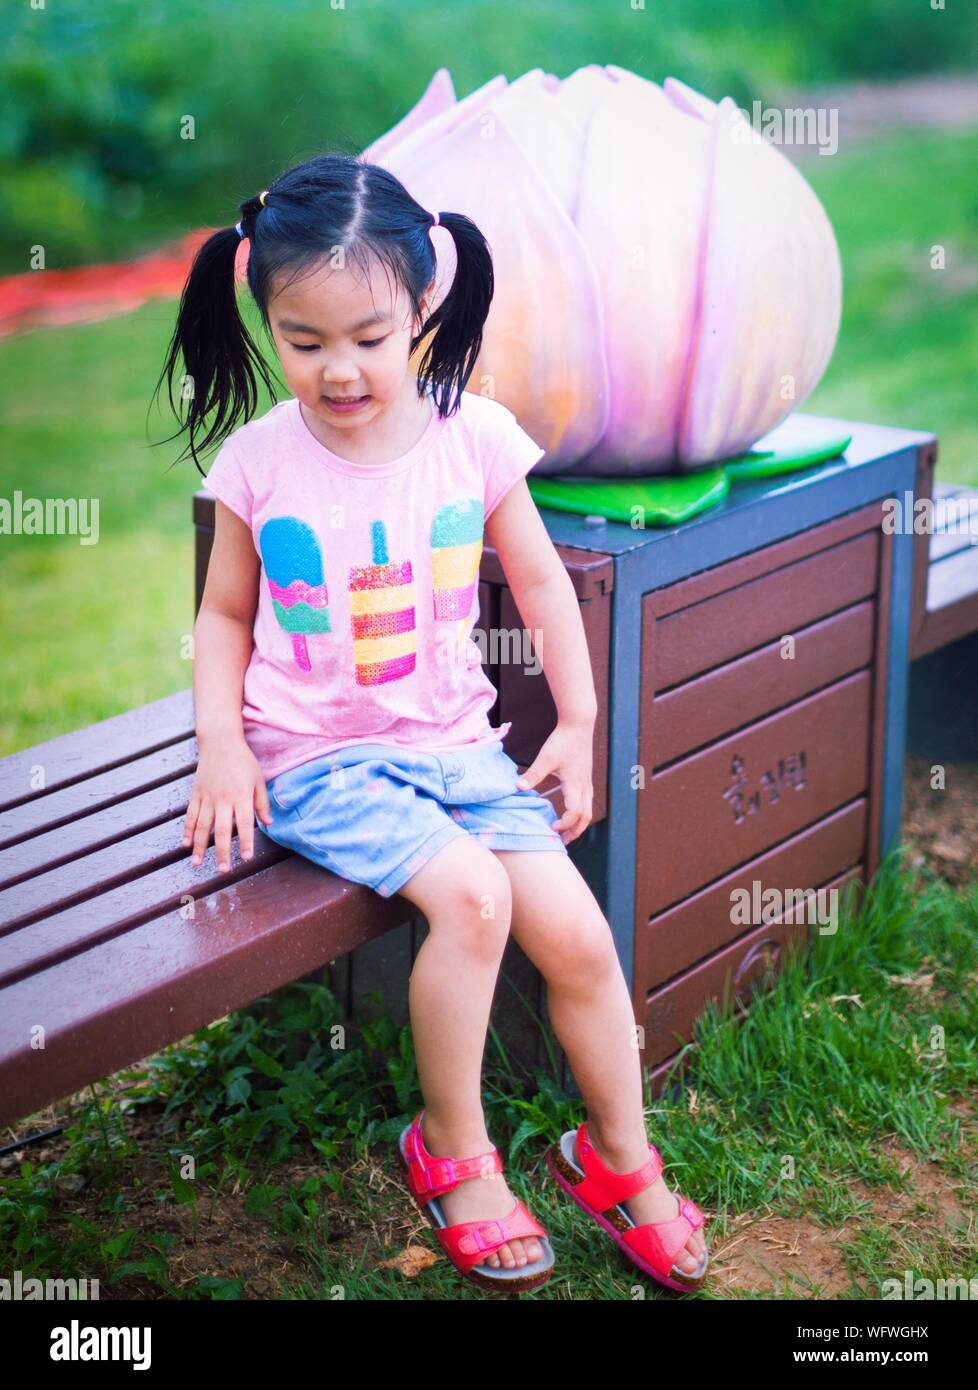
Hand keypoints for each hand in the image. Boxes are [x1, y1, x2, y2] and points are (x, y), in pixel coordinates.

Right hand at [182, 739, 272, 872]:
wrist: (220, 742)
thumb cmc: (243, 761)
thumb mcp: (258, 779)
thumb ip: (262, 802)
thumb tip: (268, 823)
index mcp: (241, 796)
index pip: (245, 823)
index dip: (246, 841)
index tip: (246, 858)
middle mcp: (223, 799)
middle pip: (222, 830)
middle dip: (222, 852)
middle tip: (222, 870)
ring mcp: (207, 797)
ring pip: (201, 826)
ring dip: (199, 846)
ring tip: (197, 863)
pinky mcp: (196, 794)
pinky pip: (190, 815)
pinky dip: (187, 830)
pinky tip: (185, 844)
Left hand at [515, 720, 593, 843]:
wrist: (579, 725)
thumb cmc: (563, 741)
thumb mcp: (546, 757)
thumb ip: (533, 774)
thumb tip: (518, 788)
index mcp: (576, 784)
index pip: (575, 813)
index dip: (565, 824)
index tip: (551, 827)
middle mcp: (585, 787)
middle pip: (585, 818)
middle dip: (574, 832)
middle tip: (560, 841)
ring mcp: (588, 784)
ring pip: (588, 812)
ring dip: (578, 825)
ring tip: (564, 834)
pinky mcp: (586, 780)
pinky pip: (586, 804)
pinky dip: (579, 815)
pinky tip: (568, 816)